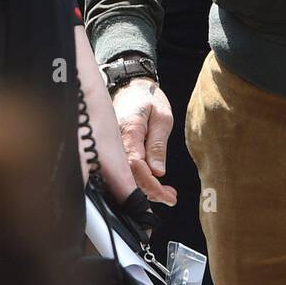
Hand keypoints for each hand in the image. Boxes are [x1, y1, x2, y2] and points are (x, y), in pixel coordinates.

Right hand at [112, 78, 176, 205]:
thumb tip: (158, 171)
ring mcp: (114, 146)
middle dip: (150, 191)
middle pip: (129, 175)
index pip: (136, 165)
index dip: (151, 184)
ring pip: (127, 174)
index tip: (167, 195)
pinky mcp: (116, 149)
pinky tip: (153, 182)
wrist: (132, 87)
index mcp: (130, 130)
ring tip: (167, 193)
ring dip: (146, 188)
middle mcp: (117, 141)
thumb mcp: (162, 117)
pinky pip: (125, 168)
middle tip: (171, 197)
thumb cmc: (149, 98)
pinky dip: (139, 179)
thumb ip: (158, 145)